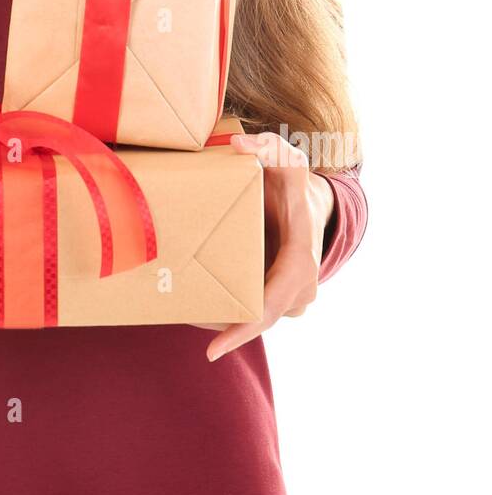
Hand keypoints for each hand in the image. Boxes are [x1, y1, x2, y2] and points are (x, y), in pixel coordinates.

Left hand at [199, 131, 332, 360]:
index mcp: (301, 264)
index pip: (271, 308)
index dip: (242, 330)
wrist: (314, 204)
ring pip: (253, 318)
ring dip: (222, 321)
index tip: (213, 349)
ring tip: (183, 313)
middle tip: (182, 320)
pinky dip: (228, 310)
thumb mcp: (290, 159)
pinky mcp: (278, 296)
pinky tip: (198, 306)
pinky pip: (252, 309)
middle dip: (222, 327)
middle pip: (257, 320)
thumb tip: (240, 145)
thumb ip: (269, 145)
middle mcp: (300, 290)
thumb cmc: (297, 185)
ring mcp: (291, 298)